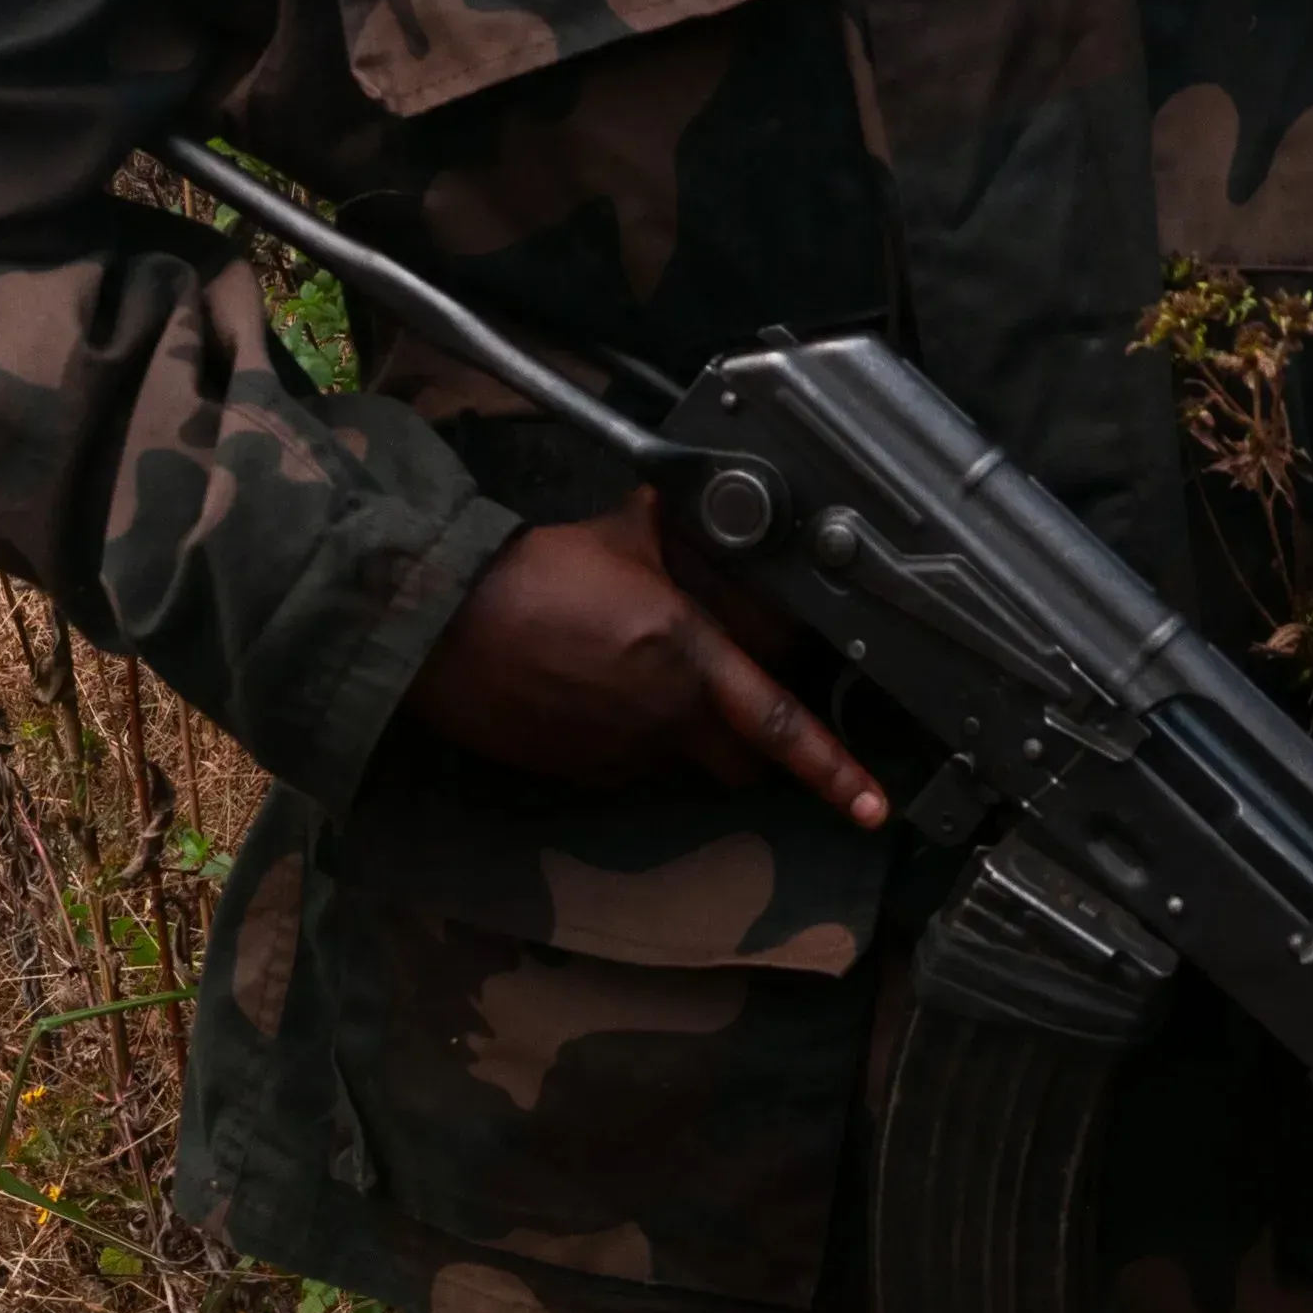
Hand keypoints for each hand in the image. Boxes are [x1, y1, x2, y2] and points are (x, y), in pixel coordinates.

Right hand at [405, 487, 889, 825]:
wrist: (440, 624)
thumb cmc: (527, 575)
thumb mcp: (619, 535)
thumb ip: (679, 536)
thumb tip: (708, 507)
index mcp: (685, 658)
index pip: (781, 726)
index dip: (836, 772)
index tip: (872, 806)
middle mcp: (662, 718)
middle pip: (743, 766)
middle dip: (757, 751)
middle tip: (745, 715)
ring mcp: (619, 755)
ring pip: (684, 770)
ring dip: (688, 744)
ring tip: (646, 691)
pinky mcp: (579, 774)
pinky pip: (629, 772)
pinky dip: (633, 747)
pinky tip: (597, 702)